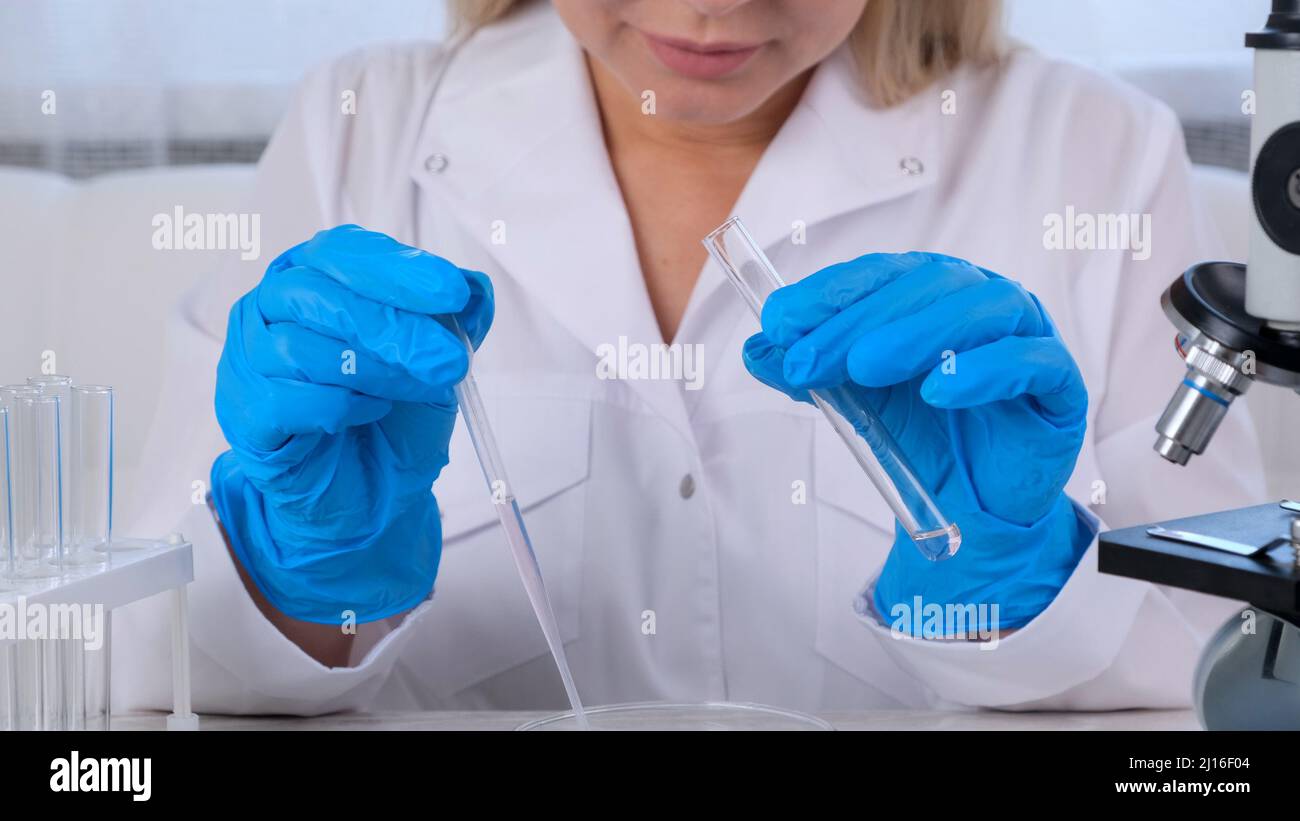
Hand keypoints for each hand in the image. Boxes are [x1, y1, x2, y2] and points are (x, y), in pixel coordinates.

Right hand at [211, 224, 492, 623]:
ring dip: (375, 372)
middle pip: (320, 296)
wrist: (376, 493)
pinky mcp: (245, 414)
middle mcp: (271, 307)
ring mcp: (249, 359)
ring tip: (415, 390)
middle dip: (394, 327)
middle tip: (449, 360)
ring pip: (301, 348)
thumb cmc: (396, 415)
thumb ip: (455, 321)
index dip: (398, 269)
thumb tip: (475, 288)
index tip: (452, 292)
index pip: (343, 252)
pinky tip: (368, 413)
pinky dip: (339, 408)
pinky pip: (288, 400)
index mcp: (314, 274)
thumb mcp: (438, 362)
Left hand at [743, 252, 1093, 632]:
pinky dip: (983, 370)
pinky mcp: (1059, 386)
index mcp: (934, 293)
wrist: (978, 503)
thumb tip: (757, 349)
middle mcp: (983, 302)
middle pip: (927, 286)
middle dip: (860, 320)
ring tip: (865, 367)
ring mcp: (1027, 337)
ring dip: (917, 333)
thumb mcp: (856, 402)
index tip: (780, 321)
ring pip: (981, 311)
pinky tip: (938, 389)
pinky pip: (1031, 363)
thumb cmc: (924, 434)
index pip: (882, 274)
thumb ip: (812, 373)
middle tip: (810, 359)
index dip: (831, 291)